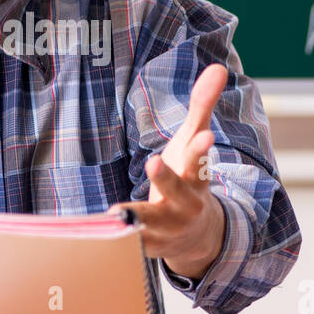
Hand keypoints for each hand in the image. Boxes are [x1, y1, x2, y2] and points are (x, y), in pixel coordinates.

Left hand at [109, 63, 228, 280]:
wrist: (198, 238)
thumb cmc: (189, 180)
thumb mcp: (192, 145)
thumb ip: (202, 107)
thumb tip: (218, 67)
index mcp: (196, 178)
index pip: (201, 161)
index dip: (201, 149)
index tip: (204, 135)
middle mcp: (184, 204)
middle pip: (175, 189)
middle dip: (166, 176)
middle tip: (155, 160)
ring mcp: (165, 228)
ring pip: (149, 222)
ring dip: (134, 218)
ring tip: (117, 212)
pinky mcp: (146, 246)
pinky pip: (128, 244)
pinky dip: (114, 240)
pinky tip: (96, 235)